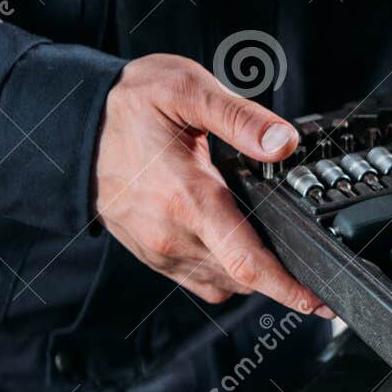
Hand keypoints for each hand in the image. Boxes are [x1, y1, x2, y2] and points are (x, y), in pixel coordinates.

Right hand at [94, 54, 333, 316]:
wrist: (69, 123)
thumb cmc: (126, 105)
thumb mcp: (185, 89)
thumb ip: (239, 118)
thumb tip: (284, 143)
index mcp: (188, 199)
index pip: (247, 262)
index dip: (289, 288)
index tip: (321, 302)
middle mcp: (172, 234)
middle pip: (242, 279)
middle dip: (282, 280)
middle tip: (315, 272)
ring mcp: (158, 248)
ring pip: (222, 284)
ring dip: (252, 278)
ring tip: (281, 259)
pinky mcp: (150, 253)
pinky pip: (198, 280)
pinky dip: (225, 274)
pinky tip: (239, 250)